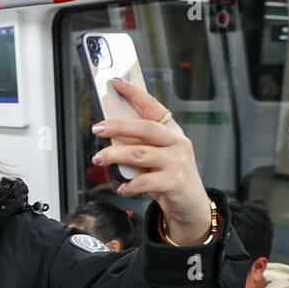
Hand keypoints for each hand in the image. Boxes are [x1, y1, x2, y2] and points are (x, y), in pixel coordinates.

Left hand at [91, 81, 211, 244]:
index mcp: (172, 132)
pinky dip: (129, 186)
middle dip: (118, 126)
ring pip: (140, 154)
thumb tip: (110, 132)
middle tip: (97, 128)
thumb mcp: (157, 156)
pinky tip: (121, 188)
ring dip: (115, 155)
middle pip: (145, 128)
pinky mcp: (174, 182)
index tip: (117, 83)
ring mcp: (177, 162)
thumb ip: (140, 144)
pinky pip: (145, 182)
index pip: (153, 107)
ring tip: (99, 159)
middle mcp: (177, 143)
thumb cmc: (169, 177)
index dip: (135, 94)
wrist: (191, 204)